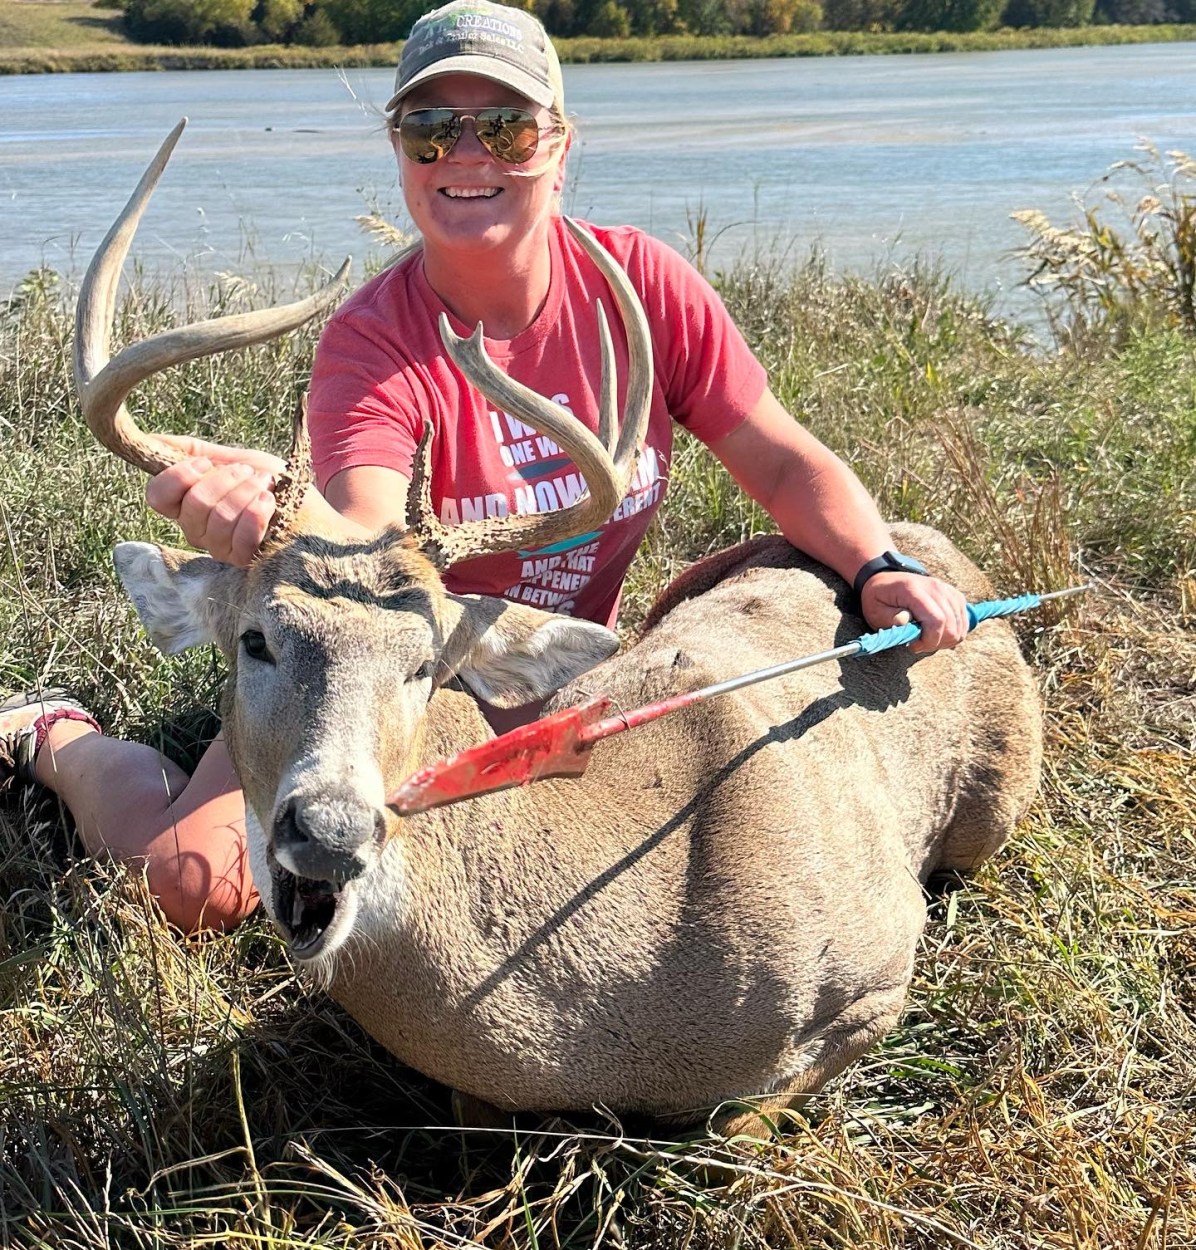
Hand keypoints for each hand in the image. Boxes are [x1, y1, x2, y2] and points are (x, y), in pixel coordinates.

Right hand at [145, 435, 284, 566]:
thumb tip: (151, 441)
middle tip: (247, 473)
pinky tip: (268, 501)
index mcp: (186, 504)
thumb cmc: (267, 481)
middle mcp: (197, 529)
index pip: (157, 496)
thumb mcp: (229, 457)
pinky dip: (257, 513)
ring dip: (245, 494)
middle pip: (193, 505)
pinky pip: (241, 539)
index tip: (206, 463)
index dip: (178, 477)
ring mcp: (219, 548)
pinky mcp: (244, 559)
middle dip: (226, 480)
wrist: (305, 500)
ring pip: (219, 519)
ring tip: (263, 486)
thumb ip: (191, 451)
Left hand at [860, 572, 969, 654]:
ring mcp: (947, 590)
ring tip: (926, 638)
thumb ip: (891, 620)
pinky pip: (964, 620)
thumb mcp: (875, 611)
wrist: (886, 580)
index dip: (930, 640)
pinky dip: (954, 632)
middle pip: (952, 625)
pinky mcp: (954, 595)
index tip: (914, 646)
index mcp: (913, 590)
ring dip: (945, 639)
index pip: (936, 621)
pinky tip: (936, 633)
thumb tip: (909, 625)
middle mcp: (935, 587)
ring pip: (961, 625)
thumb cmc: (879, 598)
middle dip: (937, 643)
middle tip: (919, 644)